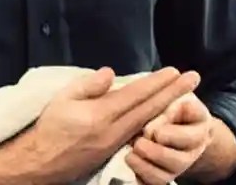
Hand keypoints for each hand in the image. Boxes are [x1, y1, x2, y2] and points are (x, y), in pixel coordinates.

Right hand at [10, 66, 200, 182]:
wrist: (41, 164)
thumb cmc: (49, 128)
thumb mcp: (62, 99)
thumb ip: (88, 85)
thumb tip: (111, 73)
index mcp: (101, 115)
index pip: (136, 95)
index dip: (157, 82)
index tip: (175, 71)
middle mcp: (114, 131)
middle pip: (150, 108)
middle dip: (174, 93)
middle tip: (194, 78)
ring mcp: (116, 144)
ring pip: (148, 121)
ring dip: (167, 106)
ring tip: (184, 94)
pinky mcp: (115, 152)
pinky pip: (139, 132)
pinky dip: (154, 120)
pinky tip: (163, 114)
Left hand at [126, 93, 214, 184]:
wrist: (176, 120)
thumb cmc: (176, 105)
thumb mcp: (177, 97)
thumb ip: (169, 104)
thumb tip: (155, 124)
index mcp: (200, 130)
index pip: (189, 138)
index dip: (170, 136)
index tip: (154, 130)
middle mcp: (191, 153)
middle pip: (178, 162)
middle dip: (155, 154)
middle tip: (138, 143)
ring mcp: (176, 168)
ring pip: (163, 178)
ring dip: (144, 167)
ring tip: (130, 155)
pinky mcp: (161, 176)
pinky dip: (140, 179)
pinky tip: (132, 165)